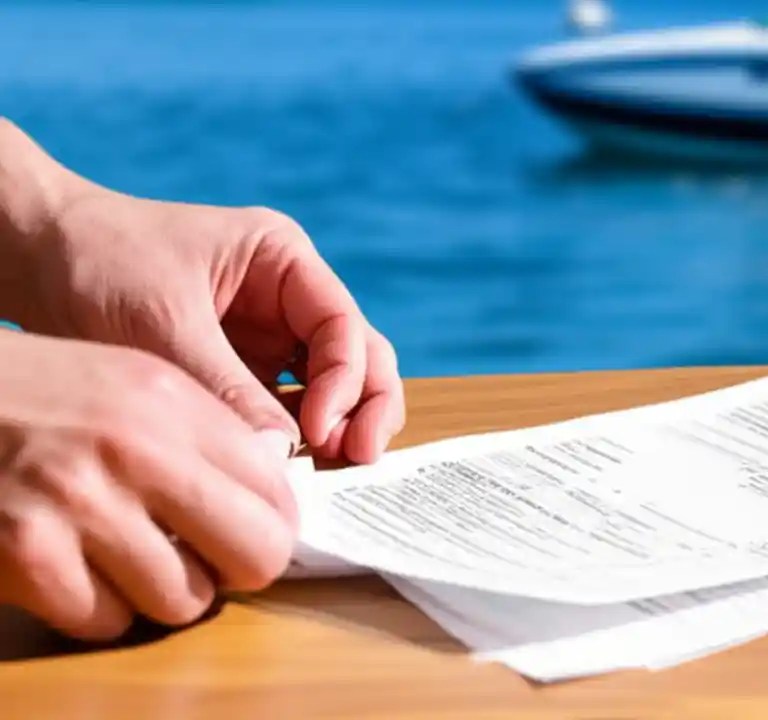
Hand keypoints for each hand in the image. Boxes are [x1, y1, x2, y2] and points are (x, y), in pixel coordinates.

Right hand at [0, 331, 296, 639]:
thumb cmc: (28, 394)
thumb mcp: (125, 380)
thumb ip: (203, 430)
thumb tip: (274, 493)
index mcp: (170, 401)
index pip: (278, 492)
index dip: (268, 525)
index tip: (243, 532)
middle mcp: (136, 448)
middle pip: (257, 553)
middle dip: (236, 569)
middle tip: (203, 561)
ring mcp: (79, 503)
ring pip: (185, 600)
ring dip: (161, 593)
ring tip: (125, 558)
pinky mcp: (26, 554)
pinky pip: (107, 620)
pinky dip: (95, 609)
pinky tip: (71, 569)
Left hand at [3, 123, 403, 462]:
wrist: (33, 256)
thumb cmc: (96, 262)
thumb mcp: (164, 324)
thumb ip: (226, 387)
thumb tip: (281, 455)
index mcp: (281, 260)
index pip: (342, 323)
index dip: (344, 380)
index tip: (318, 431)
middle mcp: (287, 298)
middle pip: (359, 355)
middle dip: (364, 406)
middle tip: (355, 458)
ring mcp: (267, 338)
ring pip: (333, 387)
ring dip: (339, 427)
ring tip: (329, 471)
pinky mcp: (241, 373)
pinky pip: (286, 409)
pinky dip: (296, 441)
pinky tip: (289, 471)